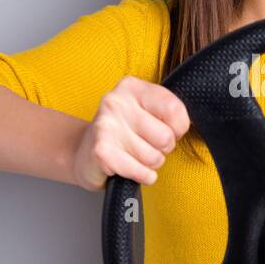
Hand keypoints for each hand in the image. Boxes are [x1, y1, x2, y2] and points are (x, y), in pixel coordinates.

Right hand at [72, 75, 189, 191]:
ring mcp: (107, 126)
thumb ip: (167, 112)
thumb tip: (181, 128)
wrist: (83, 153)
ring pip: (154, 157)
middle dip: (162, 149)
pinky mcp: (102, 152)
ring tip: (133, 155)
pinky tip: (129, 168)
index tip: (166, 130)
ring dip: (149, 164)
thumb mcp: (146, 112)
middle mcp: (117, 102)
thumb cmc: (123, 134)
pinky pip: (142, 172)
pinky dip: (142, 176)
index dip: (178, 128)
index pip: (174, 109)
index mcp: (131, 87)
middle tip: (144, 145)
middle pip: (166, 137)